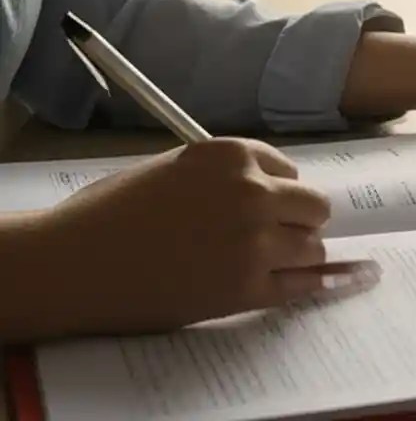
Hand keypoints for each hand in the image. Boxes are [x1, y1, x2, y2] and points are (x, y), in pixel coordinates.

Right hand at [32, 138, 378, 335]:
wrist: (73, 262)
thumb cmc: (112, 212)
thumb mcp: (175, 166)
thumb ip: (227, 173)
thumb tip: (275, 186)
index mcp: (232, 155)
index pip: (290, 171)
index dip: (281, 192)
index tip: (274, 206)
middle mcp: (252, 192)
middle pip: (315, 207)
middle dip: (299, 222)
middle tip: (276, 236)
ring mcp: (254, 241)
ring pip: (314, 247)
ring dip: (298, 255)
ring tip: (267, 262)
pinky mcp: (247, 288)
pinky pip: (303, 286)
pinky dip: (311, 286)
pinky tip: (314, 284)